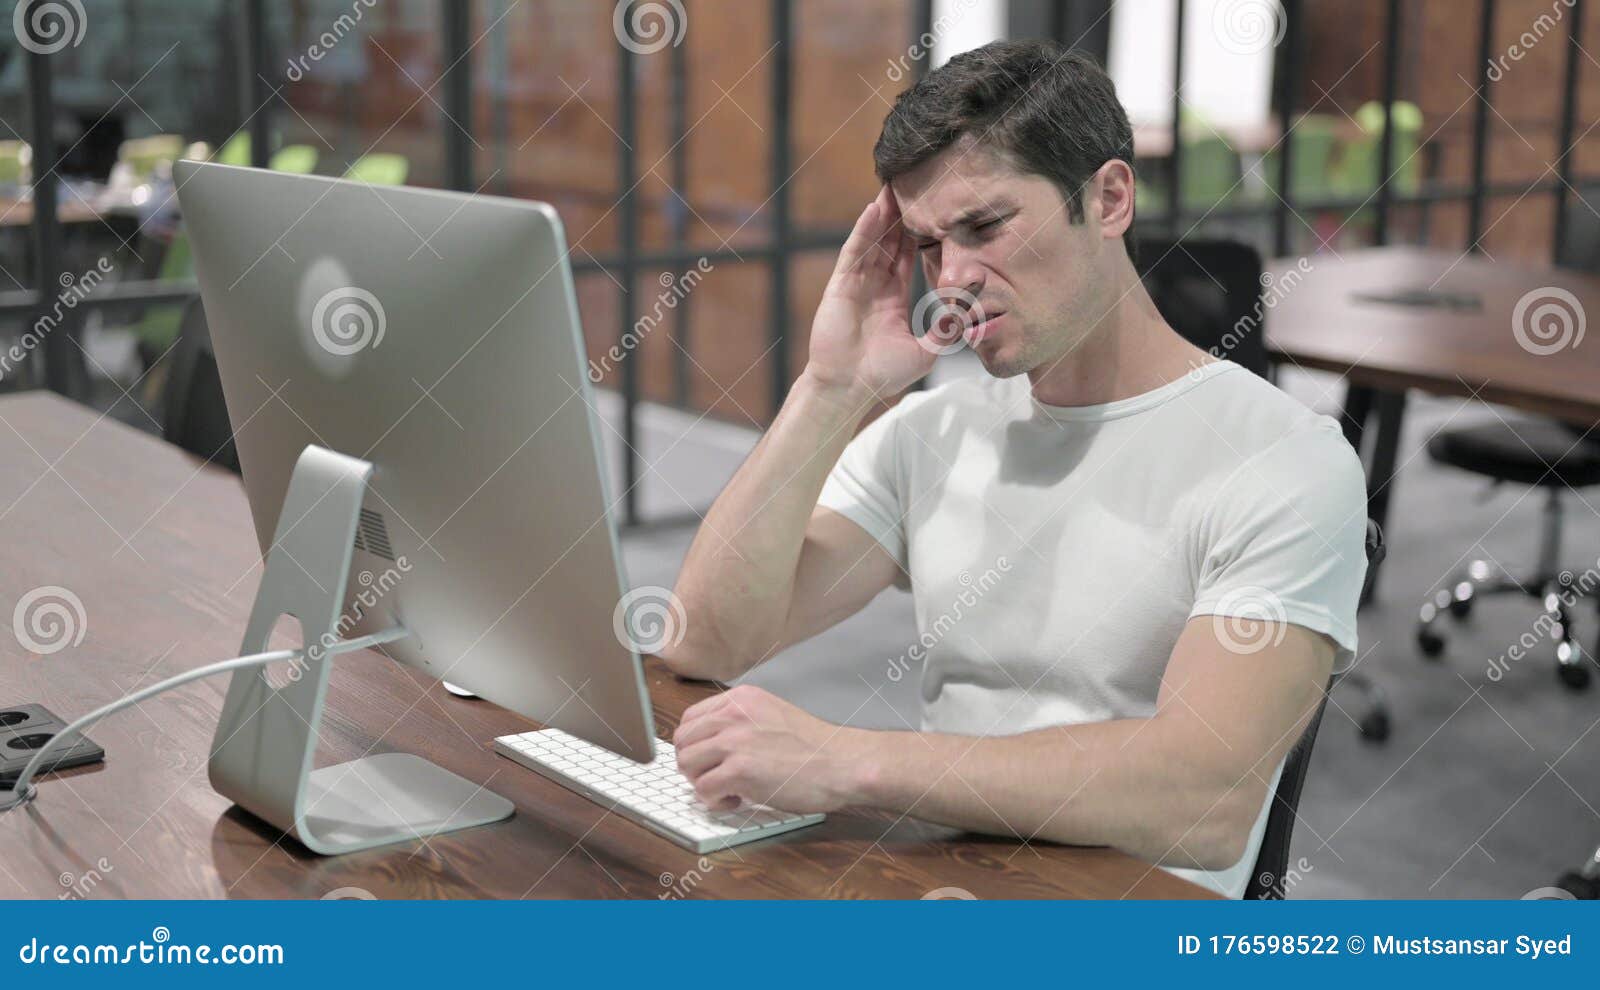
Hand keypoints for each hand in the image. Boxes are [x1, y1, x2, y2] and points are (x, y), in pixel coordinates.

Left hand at [672, 684, 869, 813]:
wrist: (842, 763)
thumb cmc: (814, 747)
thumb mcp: (771, 715)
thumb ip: (740, 722)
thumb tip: (709, 746)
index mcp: (741, 698)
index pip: (691, 718)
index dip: (694, 745)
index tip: (708, 760)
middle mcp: (733, 714)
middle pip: (683, 741)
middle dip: (694, 765)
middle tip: (716, 778)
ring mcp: (735, 741)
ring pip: (687, 764)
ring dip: (702, 783)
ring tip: (728, 789)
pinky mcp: (739, 769)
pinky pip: (703, 789)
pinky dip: (715, 801)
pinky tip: (738, 799)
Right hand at [804, 185, 934, 402]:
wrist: (849, 387)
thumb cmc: (883, 375)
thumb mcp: (926, 351)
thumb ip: (946, 329)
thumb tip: (970, 312)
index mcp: (893, 298)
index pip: (908, 258)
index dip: (919, 235)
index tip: (933, 212)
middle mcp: (874, 286)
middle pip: (890, 242)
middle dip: (901, 216)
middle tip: (914, 187)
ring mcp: (856, 283)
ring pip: (873, 241)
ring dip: (883, 215)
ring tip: (894, 187)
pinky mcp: (842, 285)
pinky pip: (855, 252)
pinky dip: (864, 230)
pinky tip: (874, 210)